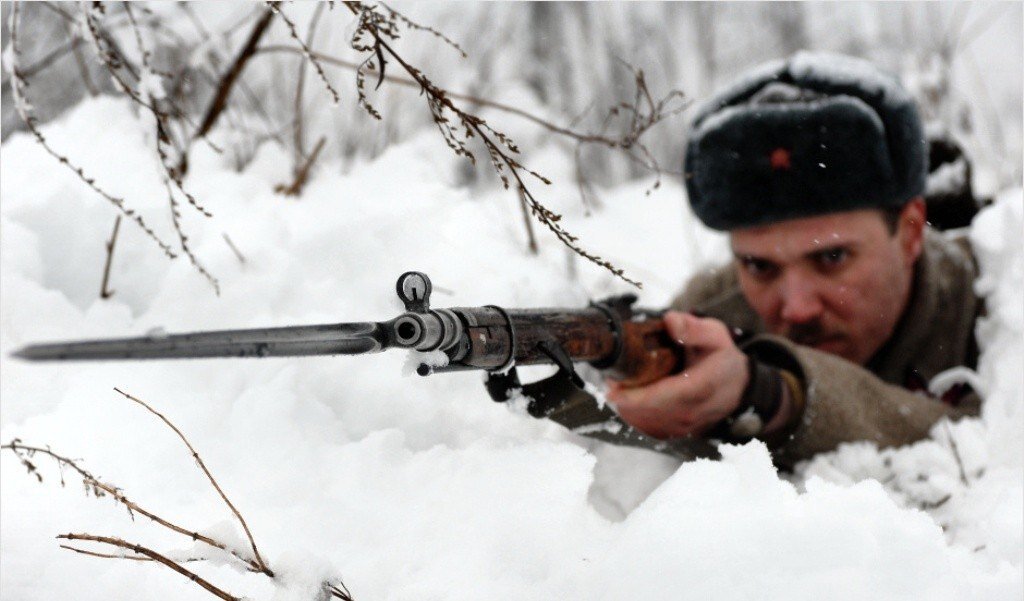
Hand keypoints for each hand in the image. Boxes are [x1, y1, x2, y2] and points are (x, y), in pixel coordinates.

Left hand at [605, 312, 748, 438]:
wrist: (739, 385)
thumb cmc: (722, 358)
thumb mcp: (714, 335)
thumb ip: (693, 329)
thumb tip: (670, 321)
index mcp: (702, 386)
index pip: (666, 397)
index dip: (637, 396)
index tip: (613, 388)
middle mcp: (694, 411)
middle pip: (652, 413)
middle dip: (625, 400)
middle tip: (609, 381)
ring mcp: (687, 425)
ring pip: (649, 424)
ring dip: (628, 409)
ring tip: (615, 389)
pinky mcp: (681, 431)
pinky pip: (652, 430)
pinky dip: (636, 418)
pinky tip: (626, 403)